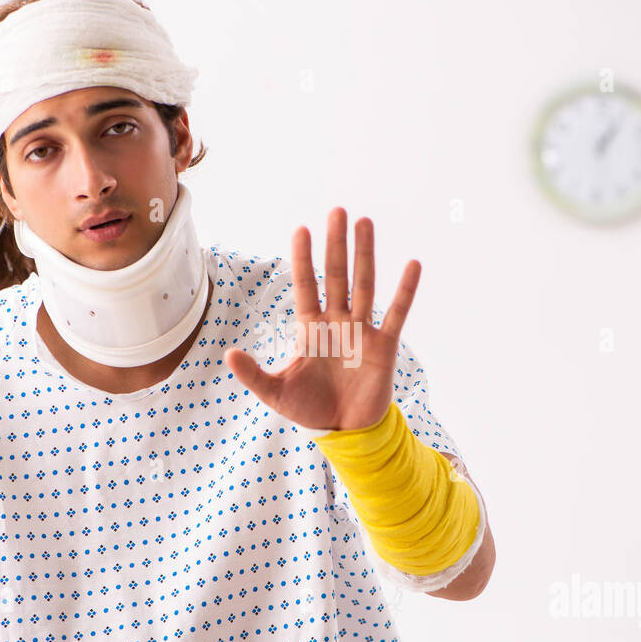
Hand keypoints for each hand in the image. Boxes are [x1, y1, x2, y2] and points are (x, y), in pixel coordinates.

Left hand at [224, 208, 419, 432]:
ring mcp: (361, 330)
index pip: (305, 285)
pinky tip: (412, 265)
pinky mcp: (384, 346)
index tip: (301, 229)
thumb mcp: (275, 393)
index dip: (302, 259)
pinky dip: (404, 291)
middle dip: (335, 244)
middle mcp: (336, 321)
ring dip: (364, 254)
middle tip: (337, 210)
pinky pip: (396, 313)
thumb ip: (254, 374)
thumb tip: (228, 355)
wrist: (344, 431)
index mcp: (309, 328)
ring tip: (365, 222)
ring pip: (364, 284)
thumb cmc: (310, 408)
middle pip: (335, 275)